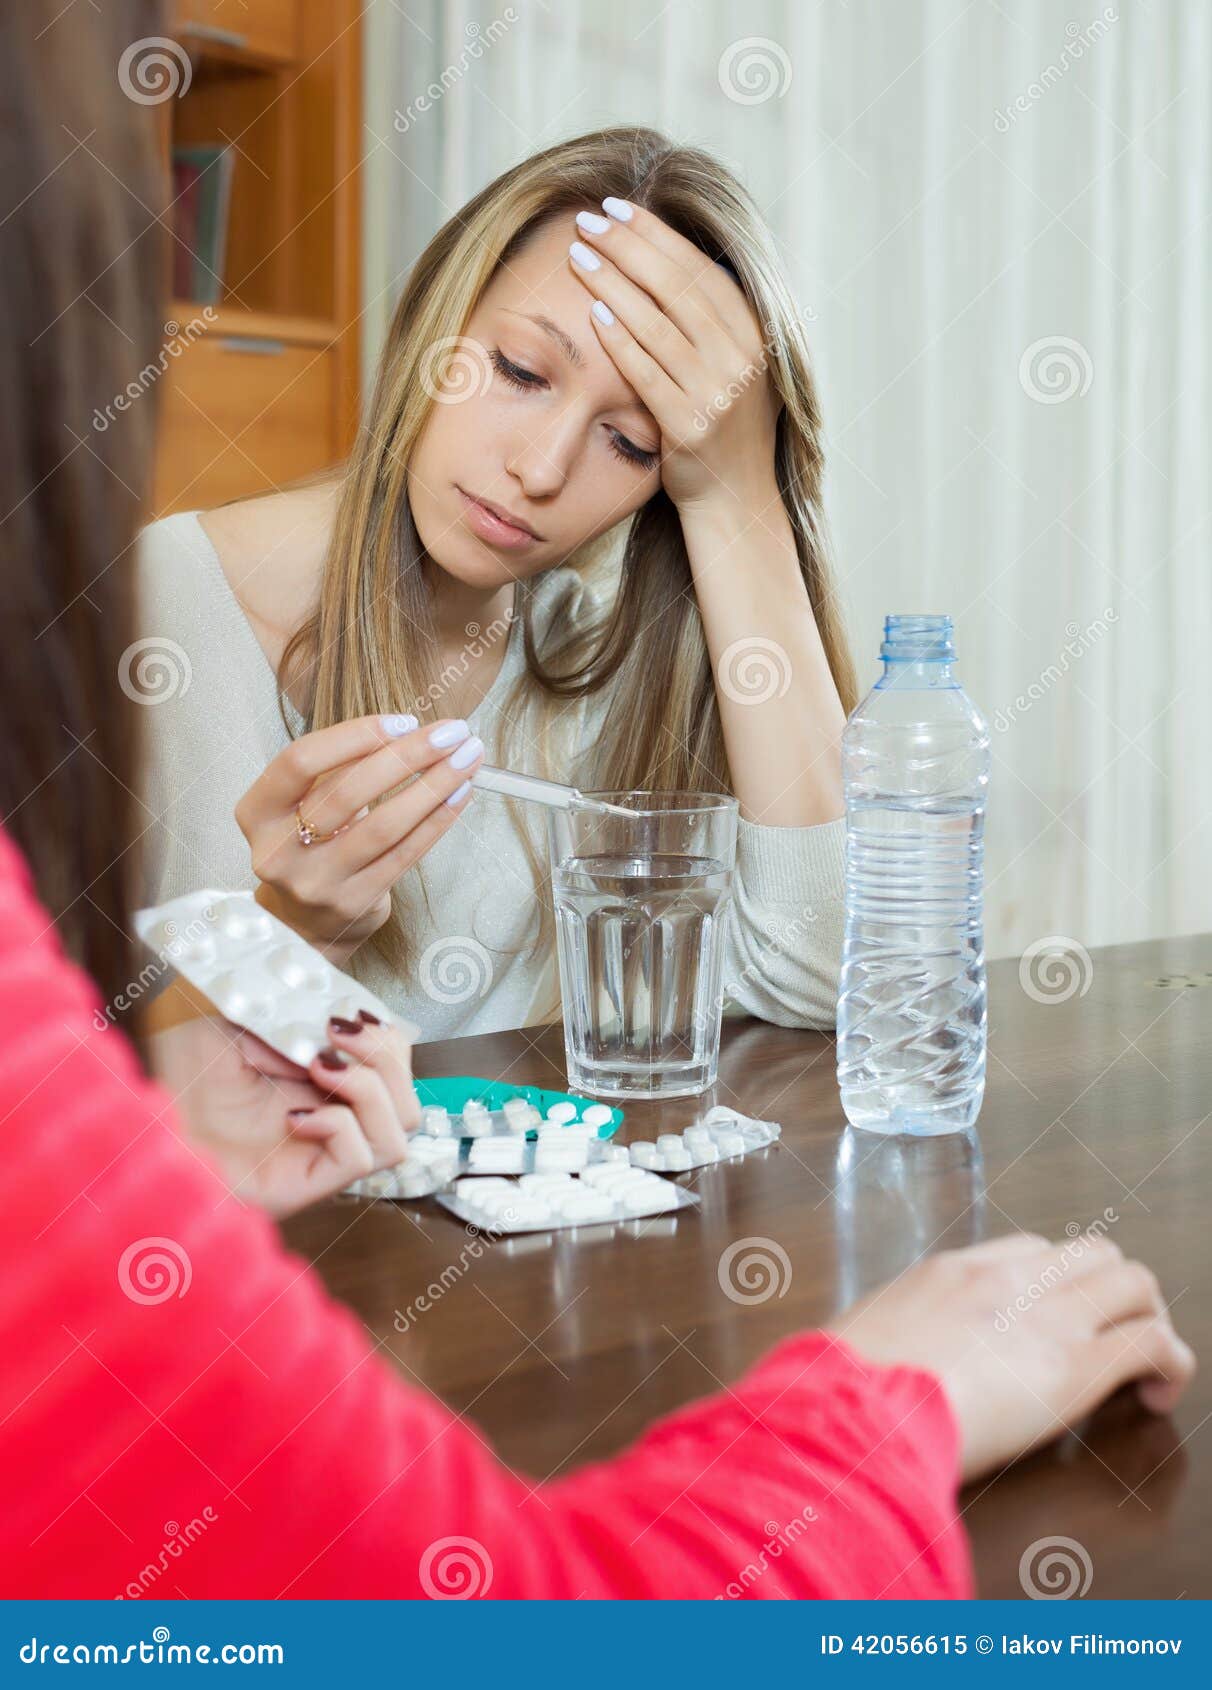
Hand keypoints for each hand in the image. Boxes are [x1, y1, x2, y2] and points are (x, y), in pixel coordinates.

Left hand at [148, 1010, 420, 1218]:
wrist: (139, 1135)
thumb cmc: (177, 1084)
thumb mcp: (232, 1027)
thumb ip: (283, 1016)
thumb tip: (329, 1020)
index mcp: (324, 1088)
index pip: (392, 1069)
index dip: (386, 1038)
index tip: (344, 1015)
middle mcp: (333, 1124)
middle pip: (409, 1099)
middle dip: (387, 1055)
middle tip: (335, 1035)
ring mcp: (322, 1158)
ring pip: (401, 1131)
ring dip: (371, 1088)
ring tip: (319, 1069)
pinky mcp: (306, 1186)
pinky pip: (362, 1157)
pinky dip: (340, 1124)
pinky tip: (294, 1116)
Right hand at [235, 713, 483, 962]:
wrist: (303, 923)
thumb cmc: (310, 844)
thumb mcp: (303, 804)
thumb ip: (337, 769)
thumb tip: (409, 731)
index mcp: (257, 812)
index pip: (300, 760)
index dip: (354, 735)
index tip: (404, 720)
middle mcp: (279, 850)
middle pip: (347, 791)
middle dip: (408, 755)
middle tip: (452, 731)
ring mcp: (316, 882)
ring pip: (383, 826)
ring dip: (434, 785)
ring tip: (468, 758)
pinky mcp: (353, 903)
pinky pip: (405, 854)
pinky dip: (437, 819)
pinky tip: (460, 794)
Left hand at [567, 199, 781, 510]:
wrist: (736, 500)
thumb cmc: (723, 427)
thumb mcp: (735, 365)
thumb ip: (712, 320)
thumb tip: (668, 259)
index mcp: (755, 334)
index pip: (700, 268)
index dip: (657, 234)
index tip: (619, 208)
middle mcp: (742, 358)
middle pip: (677, 286)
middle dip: (628, 246)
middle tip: (587, 221)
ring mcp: (718, 393)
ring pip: (659, 323)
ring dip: (614, 283)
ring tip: (578, 255)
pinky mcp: (691, 427)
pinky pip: (648, 373)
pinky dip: (621, 340)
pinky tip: (594, 313)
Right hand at [830, 1233, 1195, 1482]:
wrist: (856, 1403)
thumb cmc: (843, 1385)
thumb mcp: (863, 1339)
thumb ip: (897, 1340)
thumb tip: (891, 1369)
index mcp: (952, 1271)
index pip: (1031, 1251)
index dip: (1053, 1287)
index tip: (1050, 1326)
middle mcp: (1007, 1279)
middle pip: (1092, 1253)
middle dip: (1111, 1294)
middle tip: (1105, 1342)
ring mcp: (1047, 1316)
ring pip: (1135, 1281)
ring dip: (1145, 1319)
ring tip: (1138, 1368)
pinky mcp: (1078, 1366)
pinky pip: (1154, 1342)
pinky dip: (1170, 1365)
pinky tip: (1154, 1397)